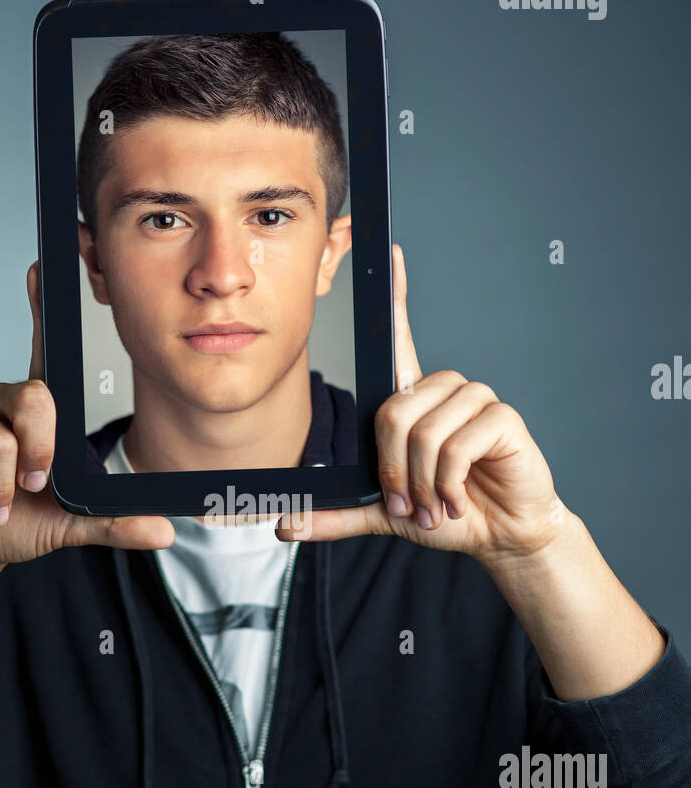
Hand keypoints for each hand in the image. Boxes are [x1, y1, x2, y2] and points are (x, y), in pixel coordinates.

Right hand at [0, 262, 174, 585]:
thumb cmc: (19, 524)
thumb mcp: (76, 524)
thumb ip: (117, 522)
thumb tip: (164, 531)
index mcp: (36, 412)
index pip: (42, 350)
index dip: (39, 307)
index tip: (38, 266)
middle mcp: (0, 403)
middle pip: (32, 398)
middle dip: (39, 453)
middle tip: (33, 487)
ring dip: (4, 486)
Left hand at [279, 244, 563, 562]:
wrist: (501, 534)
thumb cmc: (448, 512)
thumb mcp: (383, 513)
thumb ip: (336, 514)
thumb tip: (284, 524)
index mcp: (414, 400)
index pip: (400, 338)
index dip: (396, 293)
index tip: (391, 253)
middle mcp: (444, 391)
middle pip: (391, 412)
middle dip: (394, 472)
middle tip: (413, 505)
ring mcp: (475, 399)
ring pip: (423, 433)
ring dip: (423, 484)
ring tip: (440, 505)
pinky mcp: (501, 417)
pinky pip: (454, 447)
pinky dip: (449, 484)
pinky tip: (461, 500)